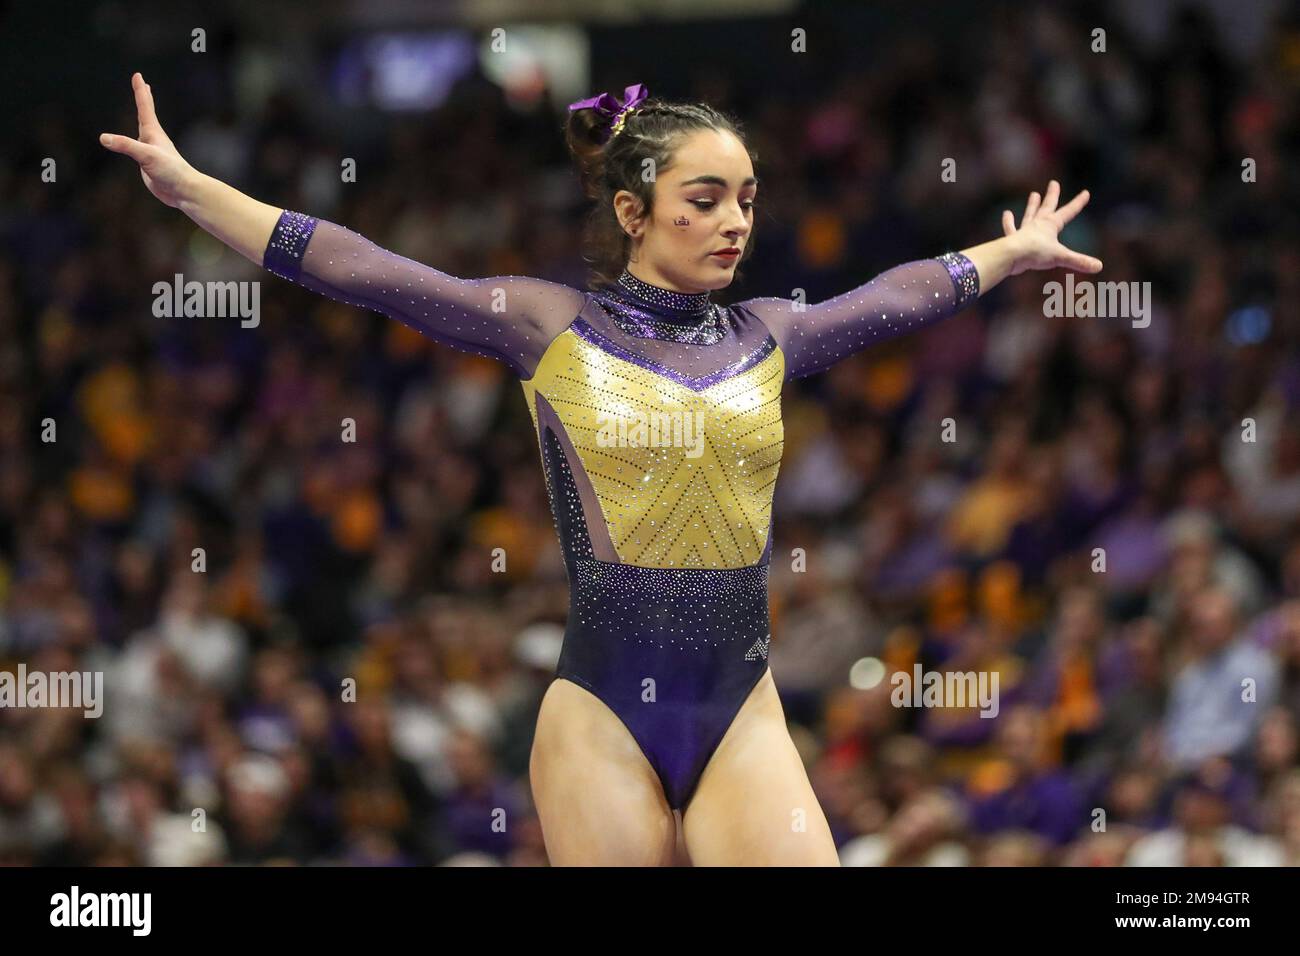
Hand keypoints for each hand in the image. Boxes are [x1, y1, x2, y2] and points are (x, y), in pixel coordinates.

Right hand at [99, 73, 198, 208]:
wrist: (184, 191)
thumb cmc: (171, 171)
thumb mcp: (146, 156)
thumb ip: (125, 145)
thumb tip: (103, 138)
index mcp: (153, 132)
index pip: (145, 106)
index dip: (140, 90)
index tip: (138, 75)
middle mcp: (153, 139)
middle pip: (146, 113)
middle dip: (143, 98)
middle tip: (142, 84)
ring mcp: (151, 151)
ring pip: (143, 131)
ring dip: (141, 118)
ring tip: (141, 112)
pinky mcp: (149, 164)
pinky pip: (138, 148)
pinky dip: (135, 141)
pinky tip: (136, 144)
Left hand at [1001, 180, 1102, 276]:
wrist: (1010, 255)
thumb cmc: (1035, 254)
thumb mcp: (1060, 257)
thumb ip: (1079, 261)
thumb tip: (1099, 266)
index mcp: (1051, 225)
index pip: (1068, 212)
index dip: (1077, 203)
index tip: (1085, 192)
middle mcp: (1037, 224)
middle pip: (1047, 207)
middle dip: (1052, 195)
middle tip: (1053, 183)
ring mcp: (1024, 230)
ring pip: (1029, 214)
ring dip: (1032, 205)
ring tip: (1034, 194)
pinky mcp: (1012, 239)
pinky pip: (1011, 228)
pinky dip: (1008, 222)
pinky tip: (1006, 214)